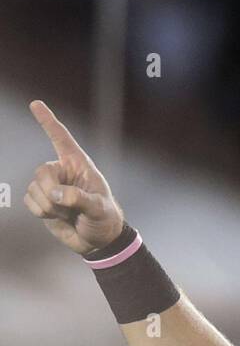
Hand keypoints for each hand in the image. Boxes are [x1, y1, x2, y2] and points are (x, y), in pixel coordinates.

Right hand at [24, 100, 123, 254]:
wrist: (98, 241)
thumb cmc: (104, 219)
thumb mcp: (99, 208)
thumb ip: (79, 198)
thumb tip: (55, 194)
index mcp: (78, 165)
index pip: (61, 139)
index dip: (48, 121)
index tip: (36, 104)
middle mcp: (62, 172)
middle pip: (42, 172)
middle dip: (51, 192)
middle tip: (66, 207)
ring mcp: (50, 187)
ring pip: (34, 189)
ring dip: (50, 207)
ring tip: (68, 214)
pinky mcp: (42, 201)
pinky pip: (30, 202)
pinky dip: (42, 212)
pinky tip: (57, 217)